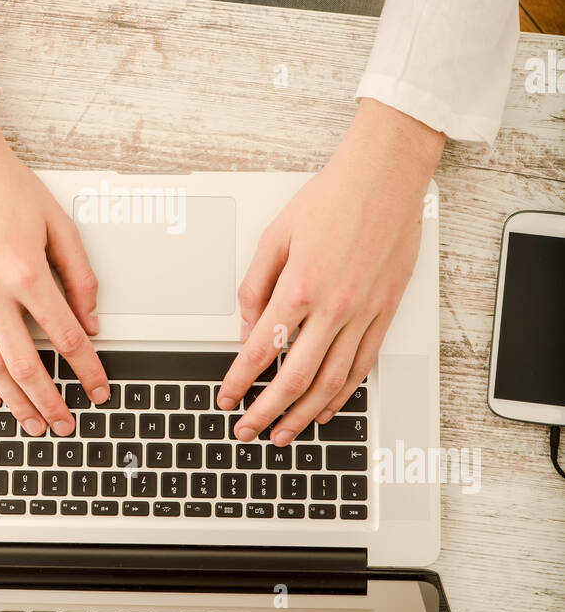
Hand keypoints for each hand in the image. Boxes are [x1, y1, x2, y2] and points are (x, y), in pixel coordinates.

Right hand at [0, 83, 109, 435]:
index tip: (98, 388)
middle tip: (64, 423)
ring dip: (13, 400)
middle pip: (24, 363)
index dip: (86, 369)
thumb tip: (91, 318)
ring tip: (31, 422)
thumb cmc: (4, 184)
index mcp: (26, 269)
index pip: (64, 335)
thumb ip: (79, 274)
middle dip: (49, 401)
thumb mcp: (57, 222)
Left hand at [218, 100, 443, 444]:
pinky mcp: (385, 313)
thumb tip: (247, 326)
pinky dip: (342, 394)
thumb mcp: (276, 235)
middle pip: (294, 378)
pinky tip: (325, 408)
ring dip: (302, 414)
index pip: (260, 350)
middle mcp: (333, 307)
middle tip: (248, 430)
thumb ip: (255, 284)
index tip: (226, 398)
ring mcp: (363, 314)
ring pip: (330, 382)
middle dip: (265, 411)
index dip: (239, 381)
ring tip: (283, 433)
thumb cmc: (332, 199)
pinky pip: (362, 366)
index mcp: (299, 286)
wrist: (385, 178)